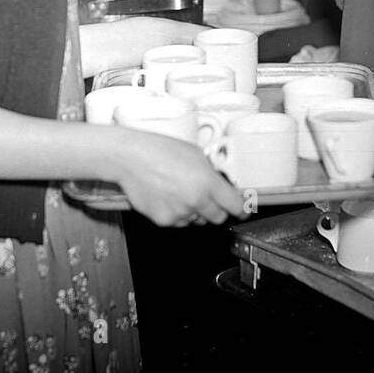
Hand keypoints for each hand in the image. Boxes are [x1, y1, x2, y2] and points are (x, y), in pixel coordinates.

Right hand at [114, 132, 246, 226]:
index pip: (235, 205)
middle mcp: (196, 200)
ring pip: (197, 220)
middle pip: (218, 217)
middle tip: (207, 198)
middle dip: (217, 210)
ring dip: (194, 211)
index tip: (242, 209)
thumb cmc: (160, 150)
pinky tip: (167, 197)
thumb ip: (211, 174)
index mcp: (208, 182)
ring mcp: (180, 213)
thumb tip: (220, 187)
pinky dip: (176, 213)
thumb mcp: (196, 154)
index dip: (241, 208)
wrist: (131, 158)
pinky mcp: (164, 220)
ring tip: (179, 191)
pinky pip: (178, 222)